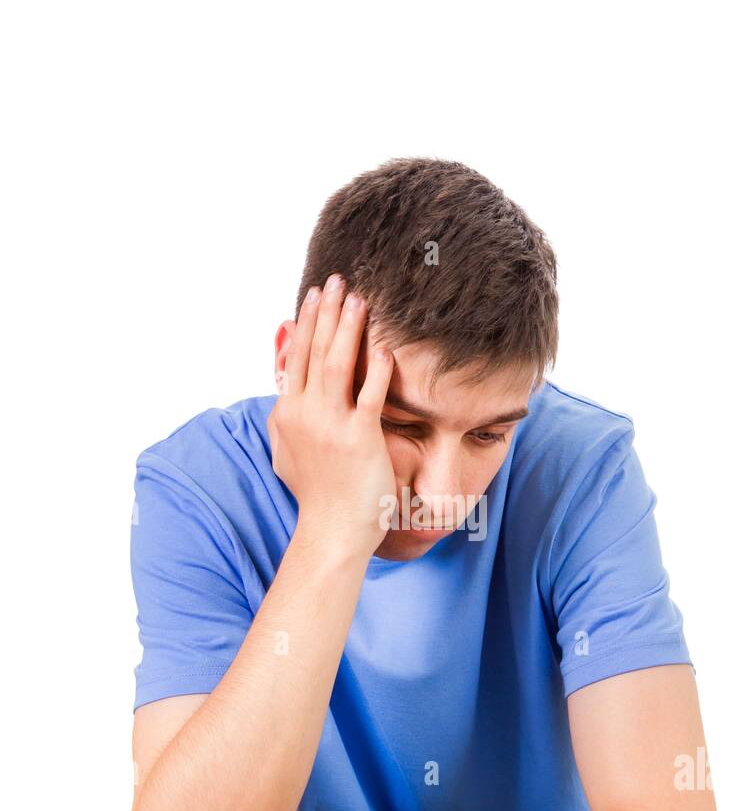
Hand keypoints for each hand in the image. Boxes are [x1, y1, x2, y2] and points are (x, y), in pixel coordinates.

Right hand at [268, 274, 396, 559]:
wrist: (332, 530)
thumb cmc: (317, 495)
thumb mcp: (286, 453)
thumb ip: (284, 418)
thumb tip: (280, 392)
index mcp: (287, 413)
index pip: (297, 357)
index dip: (308, 322)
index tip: (316, 294)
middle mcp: (304, 414)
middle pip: (315, 351)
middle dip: (327, 312)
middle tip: (338, 280)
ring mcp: (331, 425)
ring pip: (338, 363)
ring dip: (348, 327)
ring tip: (359, 298)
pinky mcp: (359, 438)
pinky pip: (370, 393)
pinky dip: (377, 367)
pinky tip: (386, 345)